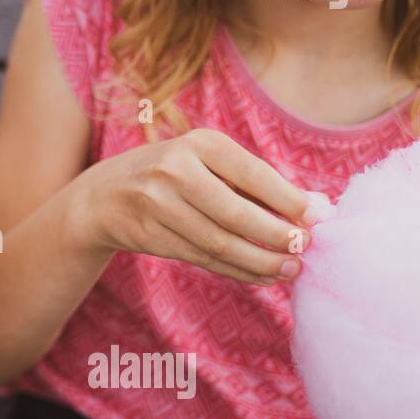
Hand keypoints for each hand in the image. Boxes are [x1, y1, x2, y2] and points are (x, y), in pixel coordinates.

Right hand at [68, 128, 313, 285]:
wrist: (103, 195)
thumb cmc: (173, 174)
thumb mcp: (207, 162)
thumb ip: (256, 183)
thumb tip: (315, 207)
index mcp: (198, 143)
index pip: (253, 174)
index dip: (288, 200)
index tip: (317, 220)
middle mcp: (174, 170)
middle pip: (237, 214)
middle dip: (277, 236)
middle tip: (305, 250)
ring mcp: (157, 204)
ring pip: (220, 242)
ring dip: (260, 261)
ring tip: (290, 269)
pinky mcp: (149, 234)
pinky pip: (203, 258)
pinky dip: (237, 270)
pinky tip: (260, 275)